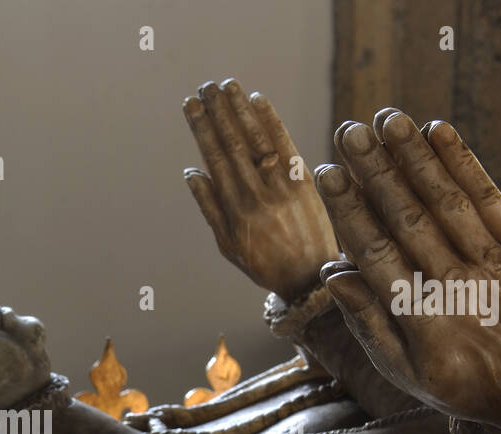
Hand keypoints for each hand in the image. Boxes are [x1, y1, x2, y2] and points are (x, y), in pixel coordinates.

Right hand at [184, 78, 338, 300]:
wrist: (309, 279)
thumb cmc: (263, 264)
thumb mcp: (228, 244)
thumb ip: (210, 208)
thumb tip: (192, 172)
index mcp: (235, 210)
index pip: (214, 159)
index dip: (201, 130)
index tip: (191, 105)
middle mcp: (257, 195)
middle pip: (234, 144)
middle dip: (218, 113)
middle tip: (206, 86)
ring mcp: (282, 188)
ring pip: (257, 141)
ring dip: (240, 110)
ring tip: (227, 85)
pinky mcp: (305, 184)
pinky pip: (286, 146)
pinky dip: (271, 122)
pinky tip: (258, 101)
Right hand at [315, 112, 500, 433]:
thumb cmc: (461, 386)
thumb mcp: (404, 373)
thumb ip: (367, 322)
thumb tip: (333, 274)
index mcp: (420, 319)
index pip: (376, 252)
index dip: (350, 209)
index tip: (327, 173)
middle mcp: (456, 287)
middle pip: (408, 217)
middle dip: (376, 170)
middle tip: (349, 130)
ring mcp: (493, 266)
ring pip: (447, 201)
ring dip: (415, 156)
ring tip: (387, 119)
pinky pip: (490, 200)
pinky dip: (464, 164)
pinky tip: (438, 132)